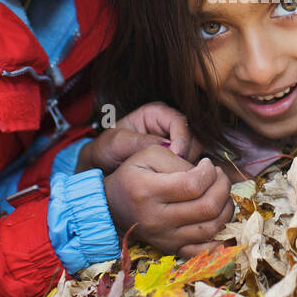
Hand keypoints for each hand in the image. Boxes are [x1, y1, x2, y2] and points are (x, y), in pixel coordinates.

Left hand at [78, 102, 203, 172]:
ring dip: (186, 165)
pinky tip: (173, 183)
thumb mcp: (117, 143)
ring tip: (170, 178)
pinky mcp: (177, 159)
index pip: (180, 121)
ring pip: (195, 152)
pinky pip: (190, 164)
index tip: (175, 156)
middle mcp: (169, 125)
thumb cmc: (106, 150)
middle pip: (193, 136)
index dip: (181, 139)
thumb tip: (168, 148)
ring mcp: (175, 143)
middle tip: (174, 171)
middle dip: (186, 154)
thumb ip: (140, 143)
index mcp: (156, 113)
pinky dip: (184, 174)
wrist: (100, 167)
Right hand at [103, 146, 234, 255]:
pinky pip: (203, 252)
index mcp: (148, 191)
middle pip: (207, 208)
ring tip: (220, 194)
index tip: (207, 164)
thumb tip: (206, 173)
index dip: (209, 173)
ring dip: (225, 208)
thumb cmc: (133, 176)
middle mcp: (156, 219)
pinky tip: (220, 220)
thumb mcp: (148, 155)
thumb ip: (178, 160)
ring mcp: (165, 238)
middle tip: (218, 176)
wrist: (112, 207)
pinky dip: (219, 239)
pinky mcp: (171, 249)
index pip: (193, 185)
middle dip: (222, 187)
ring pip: (210, 229)